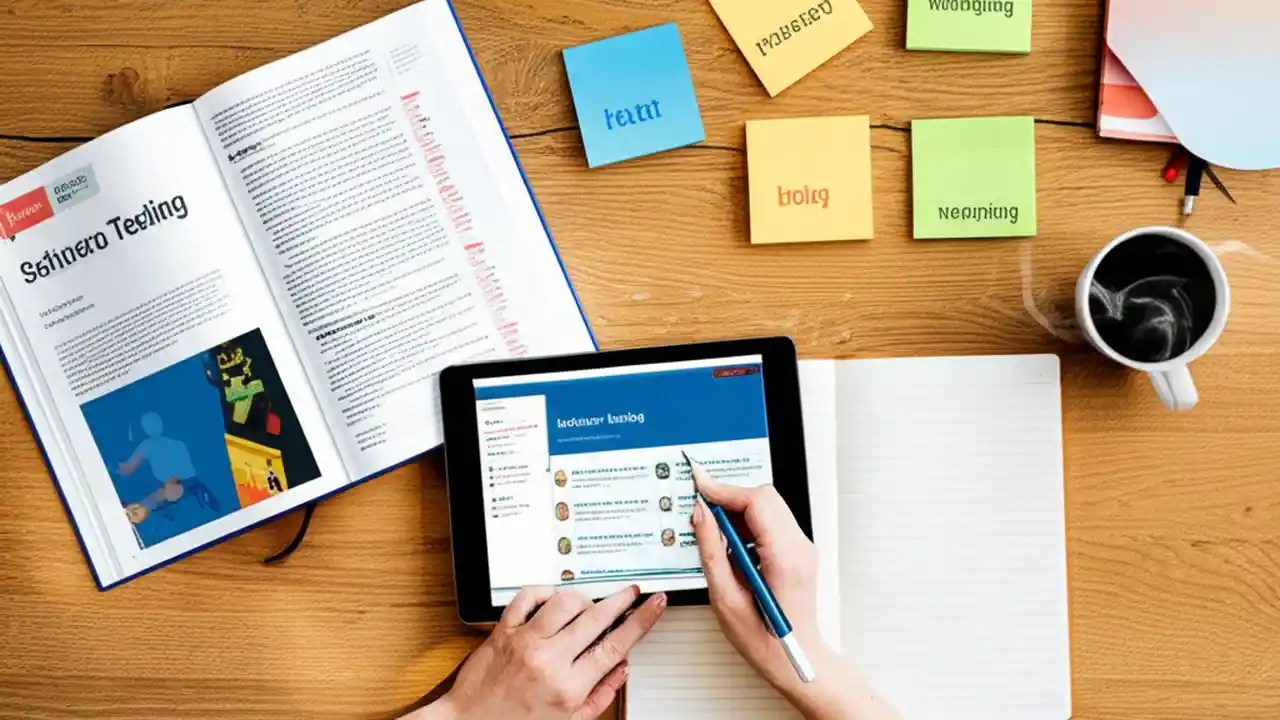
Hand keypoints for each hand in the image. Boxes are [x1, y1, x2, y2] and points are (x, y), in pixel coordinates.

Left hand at [420, 585, 666, 719]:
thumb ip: (599, 696)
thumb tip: (621, 669)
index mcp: (568, 687)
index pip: (615, 646)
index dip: (641, 621)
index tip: (654, 605)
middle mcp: (548, 660)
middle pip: (595, 618)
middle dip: (620, 600)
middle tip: (631, 592)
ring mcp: (524, 642)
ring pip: (564, 601)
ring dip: (583, 599)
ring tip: (587, 605)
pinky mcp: (503, 631)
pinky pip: (527, 596)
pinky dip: (543, 592)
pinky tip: (551, 600)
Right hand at [691, 467, 898, 719]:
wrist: (795, 659)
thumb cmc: (764, 639)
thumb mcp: (726, 598)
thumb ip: (712, 551)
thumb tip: (701, 516)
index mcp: (785, 558)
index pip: (756, 502)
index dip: (724, 490)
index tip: (700, 485)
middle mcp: (800, 547)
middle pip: (765, 497)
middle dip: (730, 498)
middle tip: (702, 510)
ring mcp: (802, 548)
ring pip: (768, 506)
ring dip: (739, 513)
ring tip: (717, 537)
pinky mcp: (798, 552)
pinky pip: (772, 522)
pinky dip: (749, 525)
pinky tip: (733, 547)